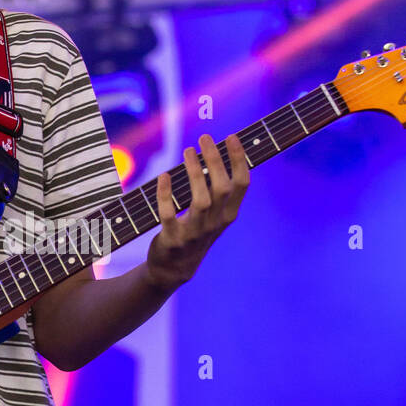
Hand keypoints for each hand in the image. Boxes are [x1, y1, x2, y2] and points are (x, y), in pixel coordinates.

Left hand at [145, 133, 249, 290]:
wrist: (174, 268)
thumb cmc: (195, 232)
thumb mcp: (214, 215)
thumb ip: (218, 190)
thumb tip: (215, 152)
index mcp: (229, 214)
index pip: (242, 184)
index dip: (238, 159)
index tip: (231, 137)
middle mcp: (215, 223)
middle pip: (222, 188)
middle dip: (215, 160)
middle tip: (204, 138)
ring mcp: (195, 233)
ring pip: (200, 200)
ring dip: (195, 173)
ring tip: (188, 151)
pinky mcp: (173, 239)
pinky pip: (169, 214)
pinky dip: (166, 195)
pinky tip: (164, 176)